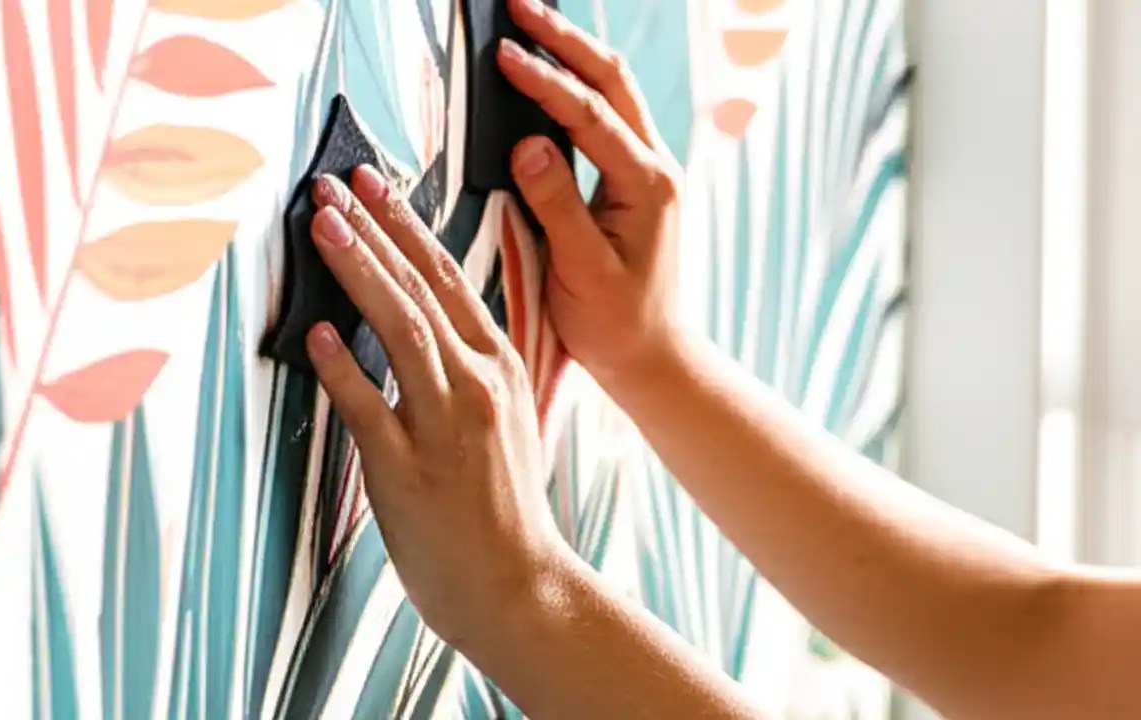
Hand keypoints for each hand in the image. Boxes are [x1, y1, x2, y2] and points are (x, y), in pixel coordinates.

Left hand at [305, 166, 568, 648]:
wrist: (519, 584)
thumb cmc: (504, 502)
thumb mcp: (508, 413)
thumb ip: (473, 360)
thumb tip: (430, 314)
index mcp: (501, 364)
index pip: (448, 278)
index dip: (406, 225)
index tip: (373, 183)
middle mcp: (478, 383)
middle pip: (420, 289)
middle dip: (373, 228)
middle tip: (332, 184)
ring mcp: (445, 425)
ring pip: (399, 330)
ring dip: (358, 271)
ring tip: (322, 227)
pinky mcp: (410, 471)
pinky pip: (371, 407)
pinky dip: (343, 367)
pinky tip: (316, 333)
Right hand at [499, 0, 685, 391]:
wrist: (651, 355)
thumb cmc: (616, 324)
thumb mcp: (581, 272)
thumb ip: (557, 207)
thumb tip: (527, 146)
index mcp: (647, 186)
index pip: (591, 116)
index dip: (545, 82)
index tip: (503, 55)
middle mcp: (655, 168)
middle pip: (613, 81)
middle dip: (565, 39)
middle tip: (520, 7)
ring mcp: (648, 171)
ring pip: (613, 91)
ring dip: (573, 54)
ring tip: (530, 23)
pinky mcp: (634, 180)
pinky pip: (606, 116)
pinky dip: (578, 86)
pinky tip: (550, 72)